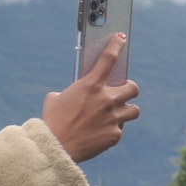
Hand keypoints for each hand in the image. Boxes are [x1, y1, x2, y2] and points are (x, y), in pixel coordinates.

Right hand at [41, 32, 140, 163]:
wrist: (55, 147)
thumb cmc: (52, 121)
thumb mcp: (56, 99)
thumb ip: (71, 92)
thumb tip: (74, 95)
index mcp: (90, 85)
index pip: (108, 58)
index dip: (116, 45)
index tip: (121, 38)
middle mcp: (106, 99)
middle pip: (133, 87)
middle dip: (130, 88)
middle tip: (122, 91)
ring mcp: (113, 118)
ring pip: (133, 110)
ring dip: (127, 110)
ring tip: (118, 113)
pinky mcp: (114, 135)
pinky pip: (119, 130)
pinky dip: (112, 130)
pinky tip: (102, 132)